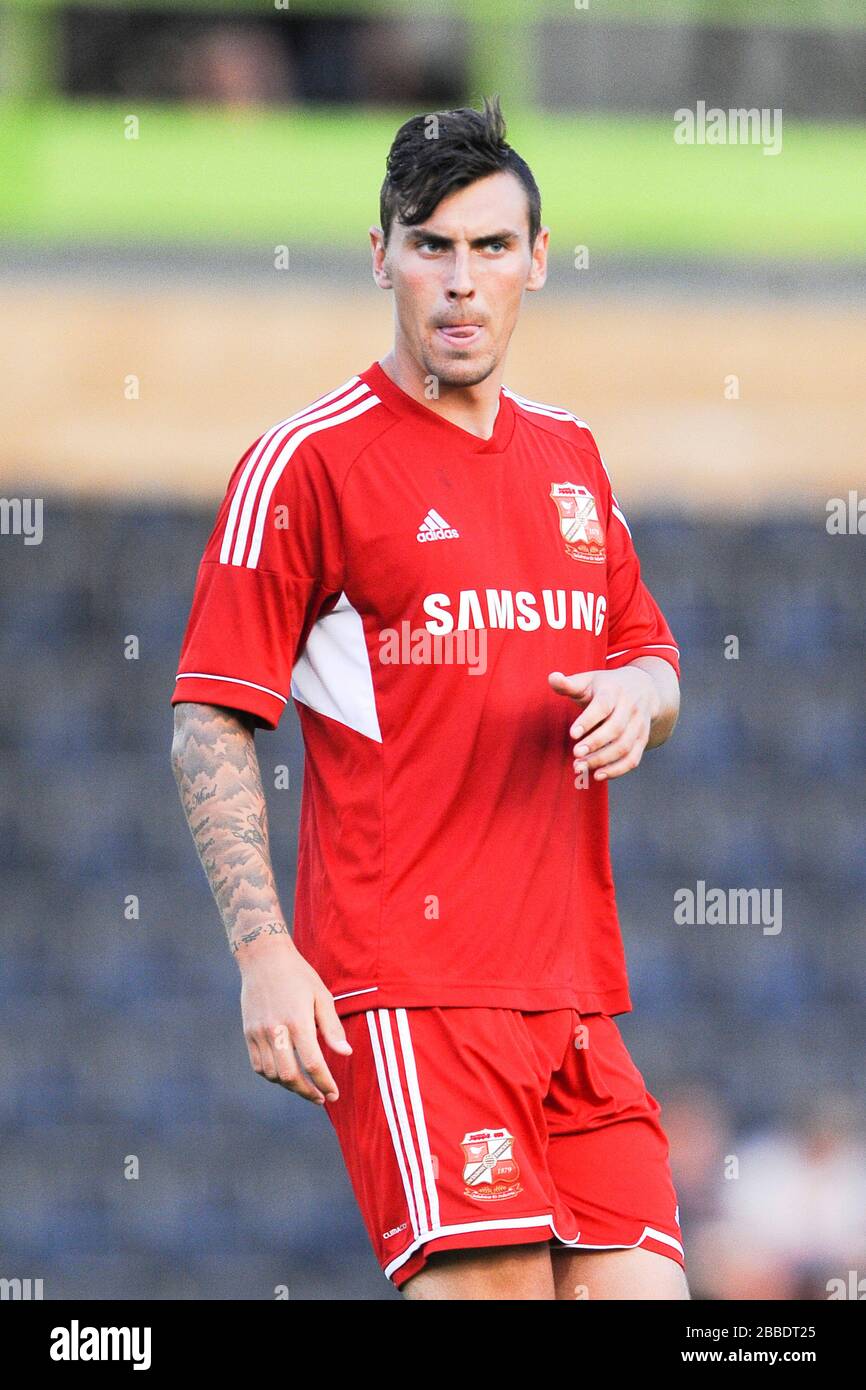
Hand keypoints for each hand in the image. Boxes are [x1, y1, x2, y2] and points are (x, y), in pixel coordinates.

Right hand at [238, 937, 351, 1103]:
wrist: (263, 958)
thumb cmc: (298, 975)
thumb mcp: (322, 996)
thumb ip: (332, 1028)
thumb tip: (346, 1054)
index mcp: (298, 1020)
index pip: (313, 1063)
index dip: (325, 1083)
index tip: (334, 1094)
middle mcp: (276, 1030)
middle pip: (290, 1075)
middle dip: (307, 1092)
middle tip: (321, 1098)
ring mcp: (259, 1033)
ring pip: (272, 1074)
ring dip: (290, 1086)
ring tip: (305, 1087)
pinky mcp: (248, 1033)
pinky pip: (259, 1065)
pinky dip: (273, 1076)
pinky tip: (286, 1074)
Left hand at [548, 667, 660, 782]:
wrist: (643, 688)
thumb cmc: (606, 687)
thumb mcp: (588, 680)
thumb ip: (568, 684)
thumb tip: (552, 678)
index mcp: (613, 691)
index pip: (602, 706)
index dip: (588, 720)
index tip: (572, 734)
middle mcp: (630, 707)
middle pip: (615, 728)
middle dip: (595, 744)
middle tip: (575, 755)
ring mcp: (639, 724)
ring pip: (624, 746)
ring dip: (602, 760)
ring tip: (580, 768)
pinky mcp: (642, 739)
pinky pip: (633, 758)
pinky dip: (617, 770)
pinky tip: (598, 775)